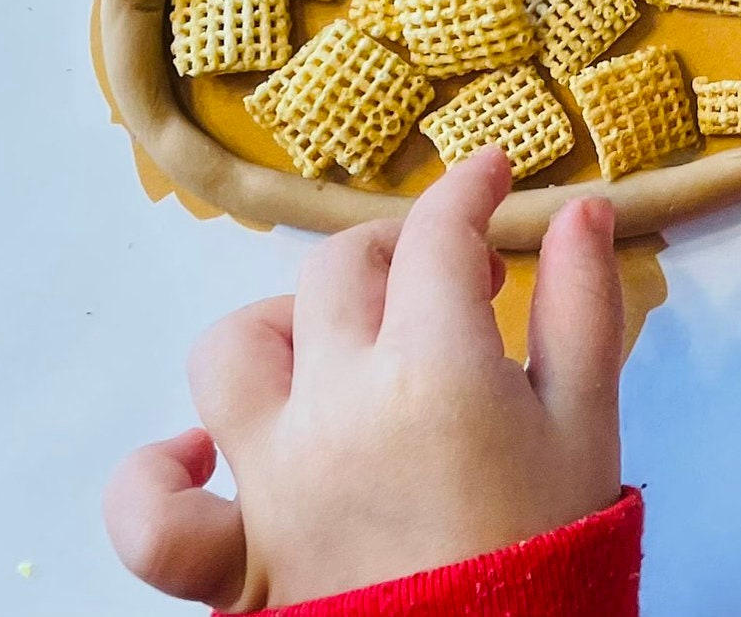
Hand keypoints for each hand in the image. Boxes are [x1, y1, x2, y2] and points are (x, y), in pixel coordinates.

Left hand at [104, 150, 623, 610]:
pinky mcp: (235, 561)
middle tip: (449, 279)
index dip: (467, 190)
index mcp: (433, 371)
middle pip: (338, 270)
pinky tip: (201, 454)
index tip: (491, 181)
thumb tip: (577, 206)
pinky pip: (151, 519)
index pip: (436, 235)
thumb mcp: (589, 426)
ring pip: (232, 352)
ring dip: (281, 325)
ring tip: (334, 344)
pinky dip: (157, 477)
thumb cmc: (552, 553)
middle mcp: (335, 408)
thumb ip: (582, 309)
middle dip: (396, 249)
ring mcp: (272, 482)